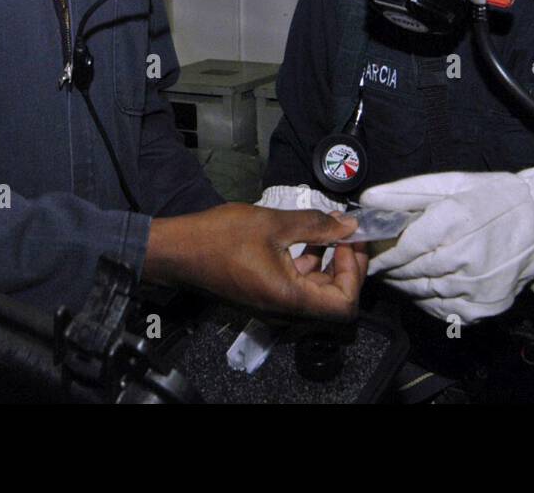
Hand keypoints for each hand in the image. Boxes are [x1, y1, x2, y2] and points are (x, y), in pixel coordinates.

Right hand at [145, 203, 367, 319]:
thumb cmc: (222, 236)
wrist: (178, 250)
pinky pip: (298, 285)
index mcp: (290, 298)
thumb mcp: (273, 224)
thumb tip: (350, 225)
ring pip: (317, 292)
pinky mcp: (265, 294)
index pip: (345, 303)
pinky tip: (306, 237)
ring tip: (331, 230)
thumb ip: (316, 225)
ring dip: (329, 263)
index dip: (355, 271)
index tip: (350, 240)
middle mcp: (286, 309)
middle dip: (347, 266)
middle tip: (348, 233)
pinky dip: (309, 264)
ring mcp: (275, 304)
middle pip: (334, 299)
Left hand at [360, 170, 533, 322]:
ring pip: (424, 292)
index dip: (384, 254)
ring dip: (405, 285)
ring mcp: (476, 285)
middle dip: (391, 269)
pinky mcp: (485, 305)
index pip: (404, 248)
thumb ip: (406, 192)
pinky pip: (444, 310)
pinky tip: (425, 288)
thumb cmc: (494, 197)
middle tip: (382, 265)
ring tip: (399, 276)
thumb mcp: (451, 184)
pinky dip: (427, 301)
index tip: (371, 254)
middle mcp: (464, 256)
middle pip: (411, 271)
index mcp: (454, 222)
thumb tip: (369, 199)